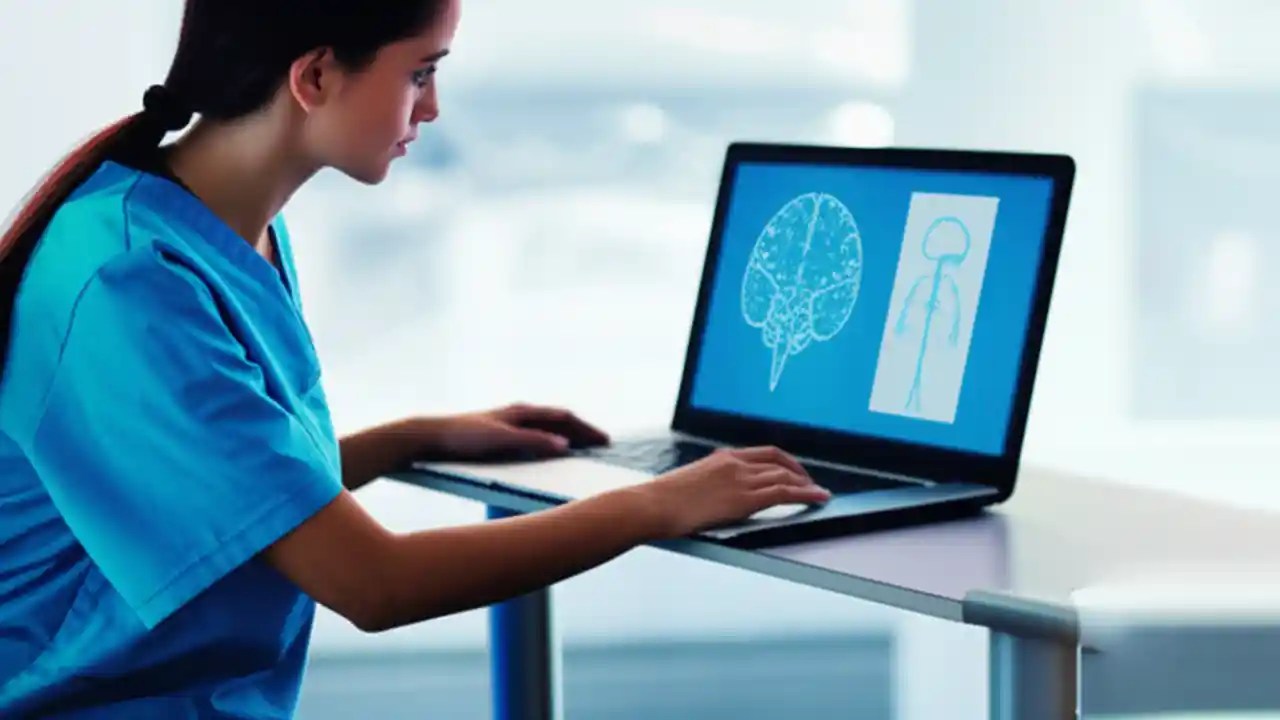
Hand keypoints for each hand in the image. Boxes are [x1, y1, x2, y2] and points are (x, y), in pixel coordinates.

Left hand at [435, 403, 609, 461]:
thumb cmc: (465, 437)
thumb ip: (533, 442)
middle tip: (601, 445)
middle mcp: (519, 413)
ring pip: (547, 426)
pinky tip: (548, 452)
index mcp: (523, 411)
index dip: (586, 429)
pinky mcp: (500, 433)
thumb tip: (565, 445)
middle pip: (558, 420)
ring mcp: (509, 422)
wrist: (432, 436)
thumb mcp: (502, 440)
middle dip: (582, 431)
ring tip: (582, 447)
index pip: (564, 417)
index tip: (604, 441)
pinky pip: (534, 434)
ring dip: (567, 435)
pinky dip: (550, 441)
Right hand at [637, 446, 831, 538]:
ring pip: (785, 476)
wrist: (655, 505)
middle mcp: (735, 463)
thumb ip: (709, 484)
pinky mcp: (745, 498)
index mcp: (722, 457)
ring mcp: (741, 479)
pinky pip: (785, 492)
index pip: (763, 453)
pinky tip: (818, 498)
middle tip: (811, 484)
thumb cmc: (663, 500)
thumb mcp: (690, 482)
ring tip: (819, 494)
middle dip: (799, 472)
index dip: (783, 461)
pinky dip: (806, 494)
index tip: (792, 469)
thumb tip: (716, 496)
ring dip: (807, 485)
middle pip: (778, 461)